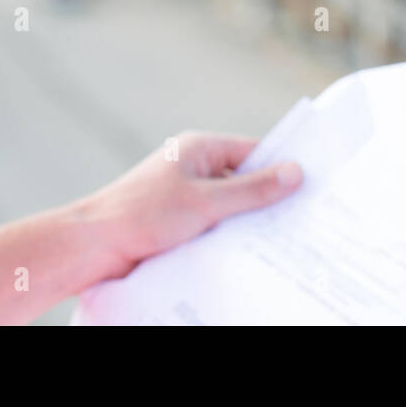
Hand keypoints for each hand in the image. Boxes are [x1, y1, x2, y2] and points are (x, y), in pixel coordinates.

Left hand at [82, 130, 302, 279]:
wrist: (93, 247)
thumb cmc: (142, 215)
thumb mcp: (205, 202)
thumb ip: (251, 190)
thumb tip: (295, 173)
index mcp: (197, 149)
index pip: (252, 152)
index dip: (281, 168)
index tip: (313, 186)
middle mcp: (191, 169)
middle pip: (243, 182)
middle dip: (268, 202)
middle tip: (304, 221)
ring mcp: (183, 197)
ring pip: (230, 209)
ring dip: (247, 225)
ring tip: (281, 244)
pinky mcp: (176, 224)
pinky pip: (213, 228)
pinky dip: (229, 239)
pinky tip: (248, 257)